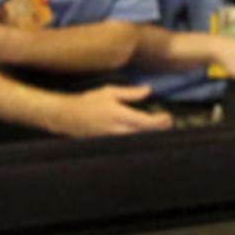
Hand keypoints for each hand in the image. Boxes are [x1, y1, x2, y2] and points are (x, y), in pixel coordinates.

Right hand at [53, 84, 173, 136]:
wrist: (65, 116)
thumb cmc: (87, 102)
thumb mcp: (109, 92)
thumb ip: (130, 93)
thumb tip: (148, 90)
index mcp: (120, 115)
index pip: (147, 122)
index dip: (160, 121)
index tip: (168, 117)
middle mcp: (118, 130)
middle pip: (145, 134)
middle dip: (159, 129)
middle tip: (167, 123)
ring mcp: (113, 139)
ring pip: (137, 140)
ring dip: (149, 135)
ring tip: (158, 128)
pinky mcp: (108, 144)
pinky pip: (128, 143)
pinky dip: (137, 139)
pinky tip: (142, 134)